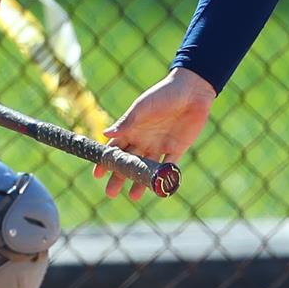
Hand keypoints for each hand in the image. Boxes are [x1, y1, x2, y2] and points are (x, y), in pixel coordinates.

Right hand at [98, 67, 215, 200]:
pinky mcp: (176, 148)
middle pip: (129, 162)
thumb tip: (105, 135)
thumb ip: (126, 123)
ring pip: (147, 168)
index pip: (115, 148)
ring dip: (139, 181)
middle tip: (111, 193)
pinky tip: (158, 188)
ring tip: (134, 196)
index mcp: (132, 129)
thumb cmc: (163, 95)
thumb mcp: (143, 108)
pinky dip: (164, 177)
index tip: (97, 174)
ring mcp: (159, 145)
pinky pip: (169, 167)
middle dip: (119, 177)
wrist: (191, 91)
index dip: (106, 161)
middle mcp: (143, 139)